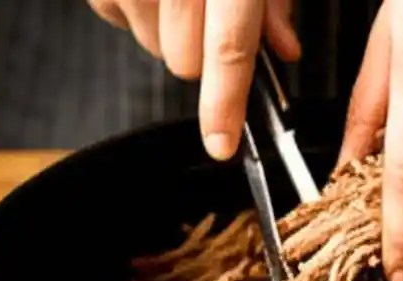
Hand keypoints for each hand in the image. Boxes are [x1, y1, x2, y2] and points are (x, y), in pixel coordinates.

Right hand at [89, 0, 300, 159]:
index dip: (225, 102)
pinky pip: (118, 21)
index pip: (228, 48)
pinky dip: (136, 13)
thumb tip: (284, 49)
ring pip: (153, 48)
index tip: (221, 145)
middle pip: (185, 62)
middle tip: (209, 21)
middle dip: (201, 58)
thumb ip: (274, 1)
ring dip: (167, 34)